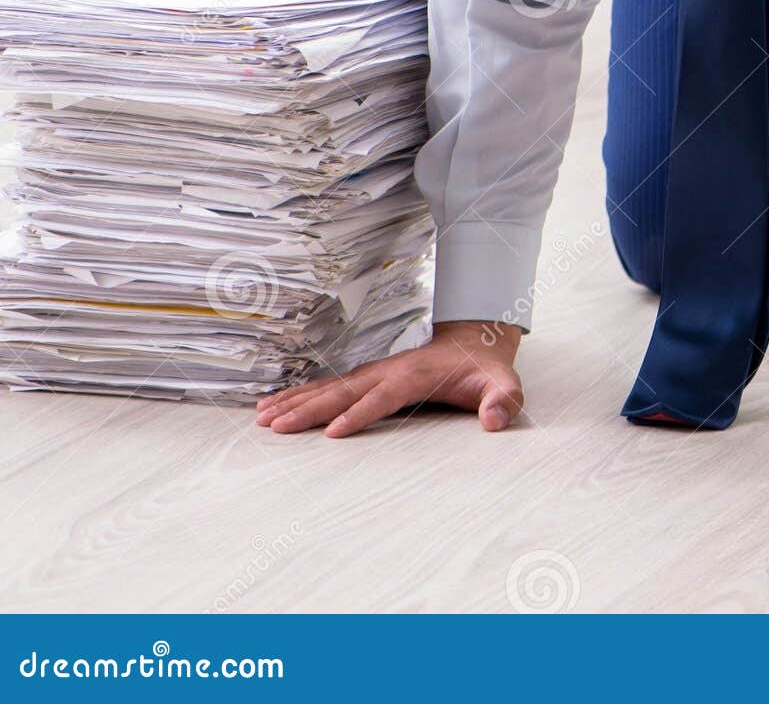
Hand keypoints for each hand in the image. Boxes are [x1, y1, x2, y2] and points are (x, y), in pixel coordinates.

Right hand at [254, 320, 523, 438]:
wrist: (476, 338)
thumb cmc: (485, 366)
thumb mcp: (504, 383)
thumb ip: (503, 400)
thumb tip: (495, 421)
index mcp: (415, 375)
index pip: (382, 397)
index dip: (358, 415)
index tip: (331, 434)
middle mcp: (388, 370)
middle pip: (343, 391)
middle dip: (309, 409)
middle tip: (276, 427)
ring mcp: (375, 371)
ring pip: (330, 387)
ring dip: (296, 401)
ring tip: (263, 417)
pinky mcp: (368, 375)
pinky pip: (330, 386)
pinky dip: (302, 394)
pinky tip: (277, 404)